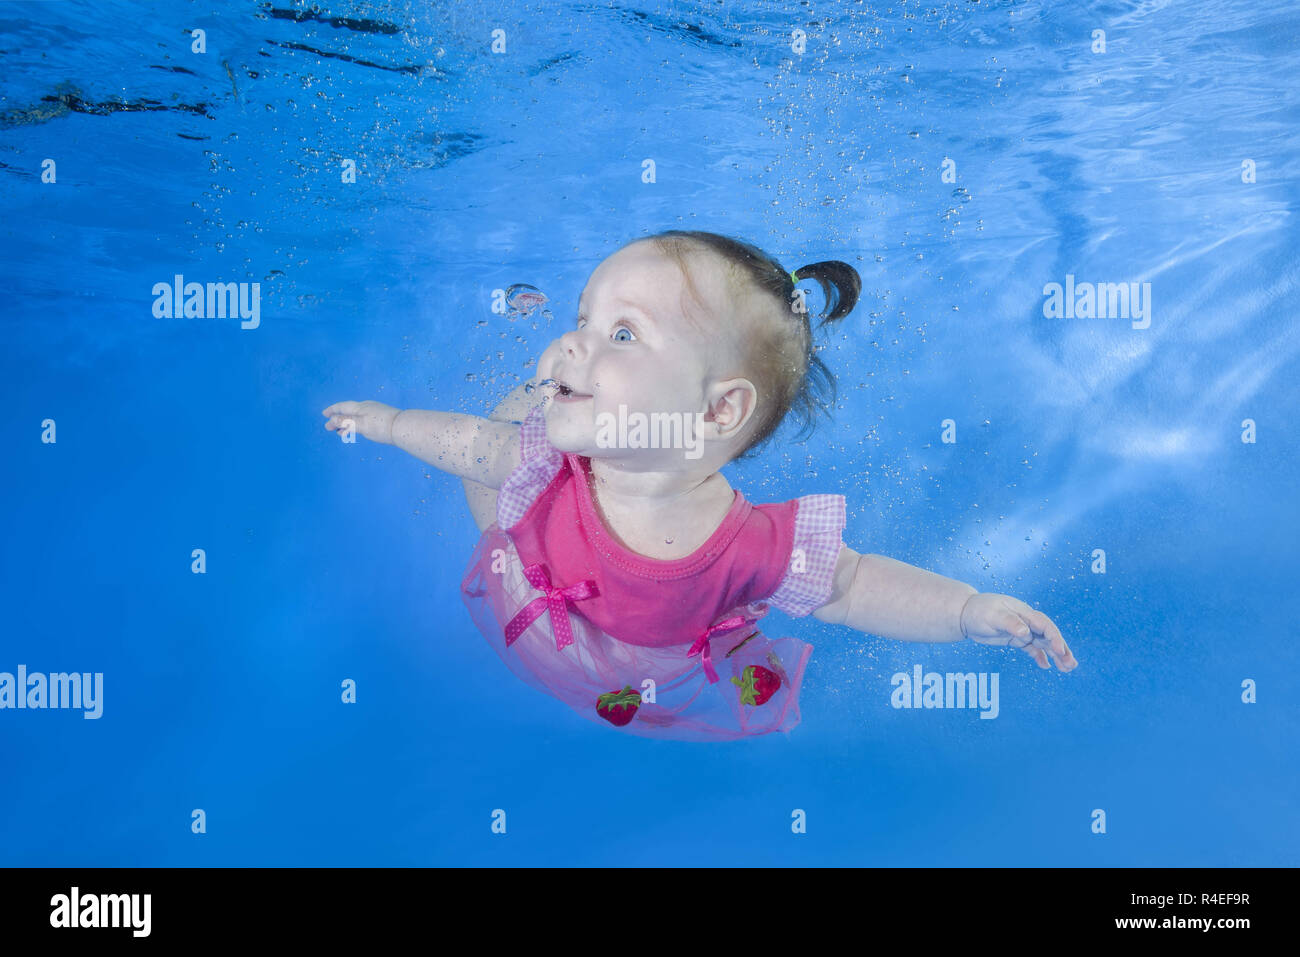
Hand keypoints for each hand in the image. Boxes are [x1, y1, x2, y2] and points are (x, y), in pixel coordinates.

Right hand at [322, 400, 400, 444]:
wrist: (404, 428)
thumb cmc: (381, 426)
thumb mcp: (360, 425)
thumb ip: (346, 422)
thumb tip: (332, 420)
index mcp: (360, 407)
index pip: (343, 407)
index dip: (333, 410)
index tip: (324, 414)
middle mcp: (367, 407)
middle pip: (349, 411)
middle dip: (338, 419)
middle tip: (329, 427)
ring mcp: (375, 412)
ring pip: (356, 416)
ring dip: (347, 423)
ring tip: (339, 432)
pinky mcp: (382, 418)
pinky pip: (363, 419)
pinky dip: (356, 425)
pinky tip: (358, 430)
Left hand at [959, 593, 1076, 671]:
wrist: (965, 613)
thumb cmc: (978, 611)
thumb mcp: (993, 616)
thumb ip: (1010, 623)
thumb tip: (1026, 632)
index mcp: (1023, 612)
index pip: (1044, 625)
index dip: (1054, 638)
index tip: (1060, 651)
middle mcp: (1026, 621)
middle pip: (1048, 635)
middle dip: (1061, 649)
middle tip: (1071, 664)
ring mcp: (1022, 630)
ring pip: (1043, 643)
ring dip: (1055, 655)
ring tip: (1067, 668)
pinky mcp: (1016, 638)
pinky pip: (1032, 648)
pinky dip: (1040, 656)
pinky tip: (1046, 666)